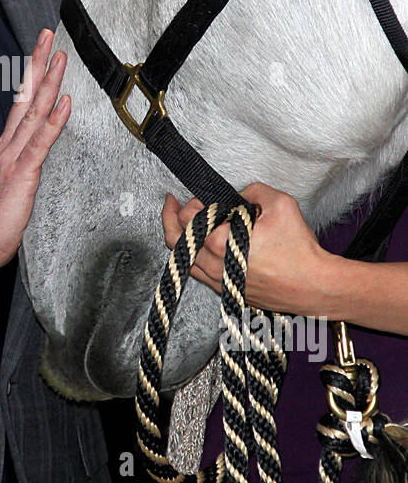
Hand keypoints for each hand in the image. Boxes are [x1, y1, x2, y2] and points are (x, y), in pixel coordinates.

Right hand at [0, 28, 69, 271]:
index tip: (39, 53)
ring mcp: (13, 158)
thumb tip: (30, 154)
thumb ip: (17, 164)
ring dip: (48, 83)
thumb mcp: (5, 185)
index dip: (30, 77)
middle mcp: (7, 147)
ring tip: (59, 58)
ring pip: (33, 113)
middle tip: (47, 37)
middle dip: (37, 65)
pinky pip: (40, 143)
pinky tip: (63, 102)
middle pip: (25, 98)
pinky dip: (53, 120)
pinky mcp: (21, 174)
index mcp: (4, 149)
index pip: (19, 104)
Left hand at [161, 181, 333, 316]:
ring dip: (179, 240)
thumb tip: (239, 195)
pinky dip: (193, 258)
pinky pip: (200, 274)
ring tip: (178, 224)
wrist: (313, 286)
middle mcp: (215, 266)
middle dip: (170, 219)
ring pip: (184, 261)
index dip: (190, 204)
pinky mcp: (228, 291)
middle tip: (170, 205)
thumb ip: (253, 191)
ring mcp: (220, 282)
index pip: (188, 220)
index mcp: (221, 244)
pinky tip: (200, 247)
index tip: (200, 198)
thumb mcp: (279, 204)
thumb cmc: (298, 250)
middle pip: (175, 242)